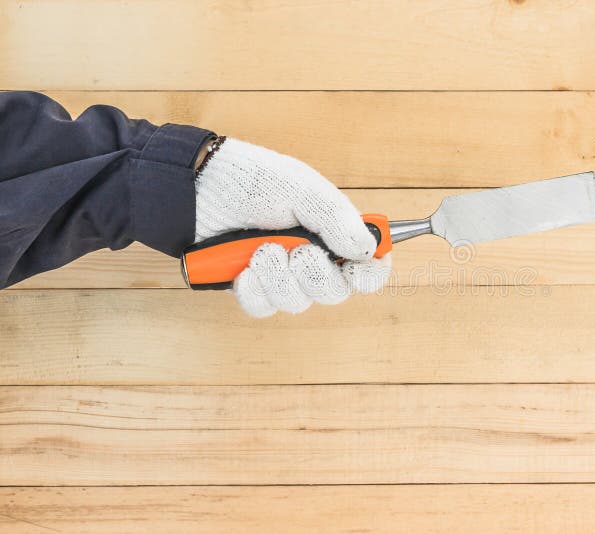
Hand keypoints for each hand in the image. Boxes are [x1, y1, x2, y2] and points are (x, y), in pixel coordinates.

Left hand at [194, 137, 390, 316]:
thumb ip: (336, 219)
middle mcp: (311, 257)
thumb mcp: (301, 189)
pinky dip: (254, 289)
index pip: (367, 265)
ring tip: (260, 249)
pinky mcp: (251, 287)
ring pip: (297, 303)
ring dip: (279, 277)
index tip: (356, 270)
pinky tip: (242, 269)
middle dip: (316, 275)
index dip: (369, 274)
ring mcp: (280, 275)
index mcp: (332, 232)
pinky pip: (263, 307)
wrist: (196, 187)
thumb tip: (368, 248)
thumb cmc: (250, 179)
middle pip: (335, 292)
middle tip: (299, 253)